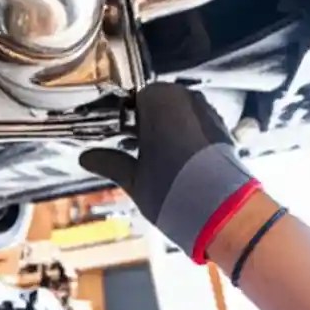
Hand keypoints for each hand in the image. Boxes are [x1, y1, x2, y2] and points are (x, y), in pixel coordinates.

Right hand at [79, 83, 259, 263]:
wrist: (223, 211)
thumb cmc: (170, 188)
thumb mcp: (133, 178)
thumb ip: (109, 162)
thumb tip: (86, 157)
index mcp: (158, 100)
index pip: (131, 100)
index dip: (121, 119)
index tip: (114, 137)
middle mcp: (185, 98)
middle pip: (157, 105)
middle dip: (144, 124)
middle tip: (131, 149)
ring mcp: (208, 112)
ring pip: (177, 115)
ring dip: (165, 131)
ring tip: (152, 159)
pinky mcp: (223, 130)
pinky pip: (195, 127)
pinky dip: (184, 138)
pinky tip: (176, 162)